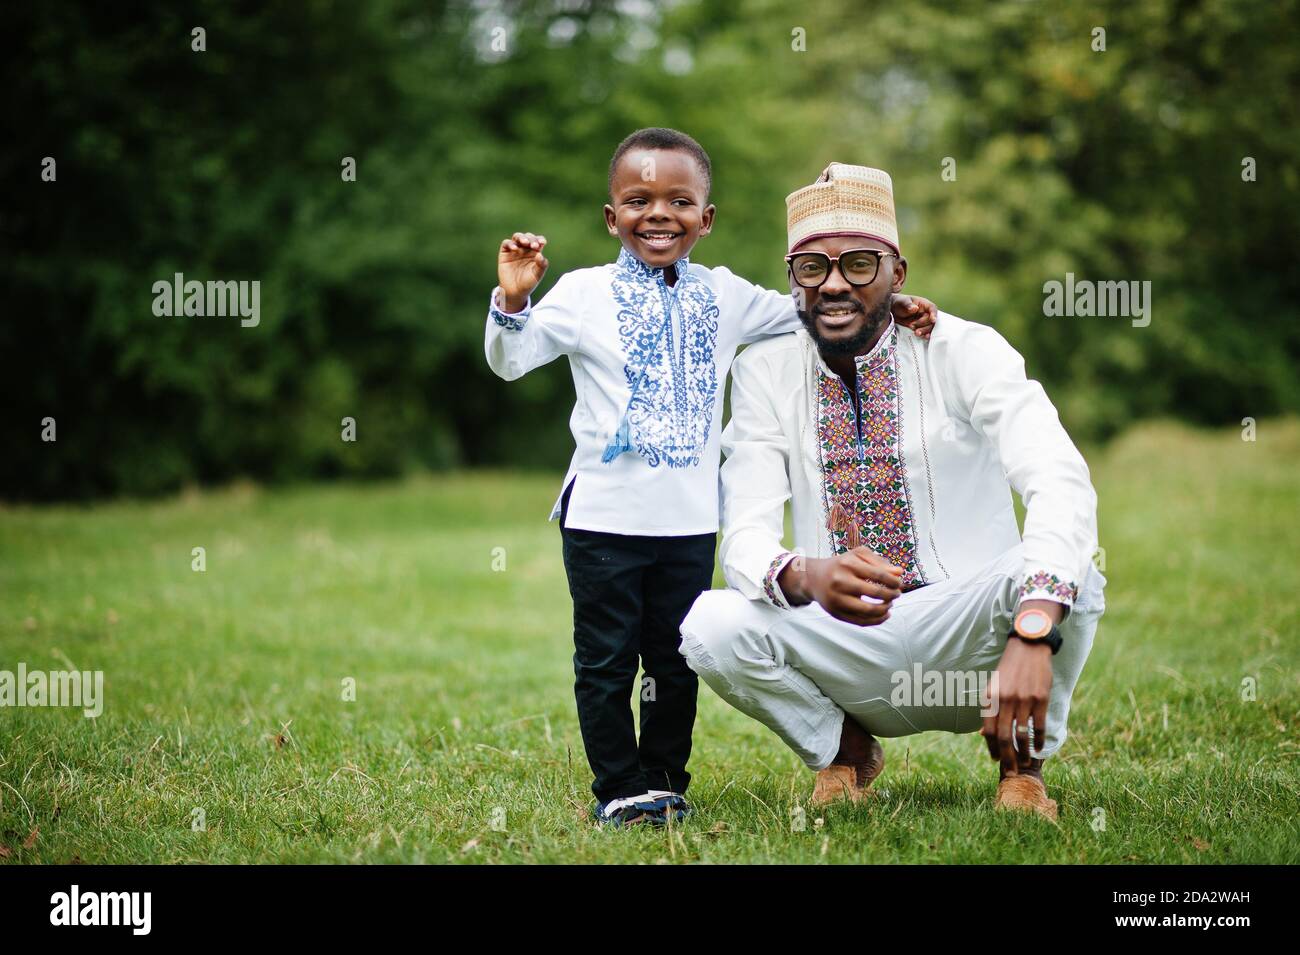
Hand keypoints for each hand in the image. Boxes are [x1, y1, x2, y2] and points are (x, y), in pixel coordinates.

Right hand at [497, 232, 548, 312]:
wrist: (515, 291)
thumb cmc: (528, 283)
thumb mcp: (537, 275)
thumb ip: (541, 265)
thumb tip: (540, 254)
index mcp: (535, 253)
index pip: (538, 241)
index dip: (540, 239)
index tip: (542, 243)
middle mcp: (525, 249)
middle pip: (528, 237)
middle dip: (531, 239)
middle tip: (533, 246)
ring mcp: (515, 250)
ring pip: (517, 237)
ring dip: (521, 237)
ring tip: (525, 243)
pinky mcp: (505, 253)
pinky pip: (506, 243)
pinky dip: (510, 244)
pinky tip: (515, 248)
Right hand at [778, 547, 903, 625]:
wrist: (813, 578)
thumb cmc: (841, 564)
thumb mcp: (858, 556)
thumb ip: (879, 563)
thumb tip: (900, 573)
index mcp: (848, 564)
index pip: (878, 574)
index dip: (893, 581)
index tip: (899, 584)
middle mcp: (840, 581)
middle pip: (875, 593)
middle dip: (892, 595)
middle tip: (897, 594)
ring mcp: (837, 599)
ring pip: (868, 610)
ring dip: (885, 609)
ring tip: (890, 605)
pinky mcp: (835, 613)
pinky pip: (860, 621)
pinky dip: (876, 621)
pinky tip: (885, 615)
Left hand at [890, 294, 937, 339]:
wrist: (892, 311)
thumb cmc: (899, 303)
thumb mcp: (902, 302)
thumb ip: (908, 305)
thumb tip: (915, 308)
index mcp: (924, 304)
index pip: (932, 308)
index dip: (934, 314)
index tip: (933, 320)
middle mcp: (926, 313)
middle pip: (931, 320)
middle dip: (924, 325)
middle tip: (913, 326)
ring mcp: (924, 321)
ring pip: (929, 327)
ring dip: (924, 331)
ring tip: (916, 333)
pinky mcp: (920, 328)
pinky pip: (925, 332)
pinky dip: (925, 334)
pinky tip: (924, 337)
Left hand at [981, 636, 1053, 777]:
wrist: (1028, 646)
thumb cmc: (1009, 669)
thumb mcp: (993, 686)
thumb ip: (990, 709)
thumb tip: (985, 734)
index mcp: (990, 697)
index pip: (989, 731)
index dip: (992, 749)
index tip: (996, 760)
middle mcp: (1005, 700)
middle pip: (1004, 737)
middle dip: (1007, 758)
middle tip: (1011, 772)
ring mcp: (1023, 699)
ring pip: (1022, 735)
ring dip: (1024, 753)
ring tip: (1026, 764)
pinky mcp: (1040, 698)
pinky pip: (1039, 726)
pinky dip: (1039, 741)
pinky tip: (1039, 748)